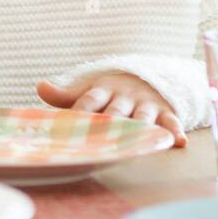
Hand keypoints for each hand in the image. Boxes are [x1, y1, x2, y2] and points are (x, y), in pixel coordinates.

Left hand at [36, 71, 187, 146]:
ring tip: (138, 138)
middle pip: (116, 111)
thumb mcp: (90, 90)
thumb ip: (66, 95)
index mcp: (103, 89)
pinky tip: (178, 141)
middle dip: (110, 123)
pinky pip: (170, 120)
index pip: (90, 100)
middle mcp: (124, 96)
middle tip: (102, 137)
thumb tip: (39, 86)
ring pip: (142, 116)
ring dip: (141, 127)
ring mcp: (145, 103)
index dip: (81, 111)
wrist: (145, 77)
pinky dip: (174, 130)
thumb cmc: (111, 93)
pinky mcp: (164, 111)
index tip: (70, 124)